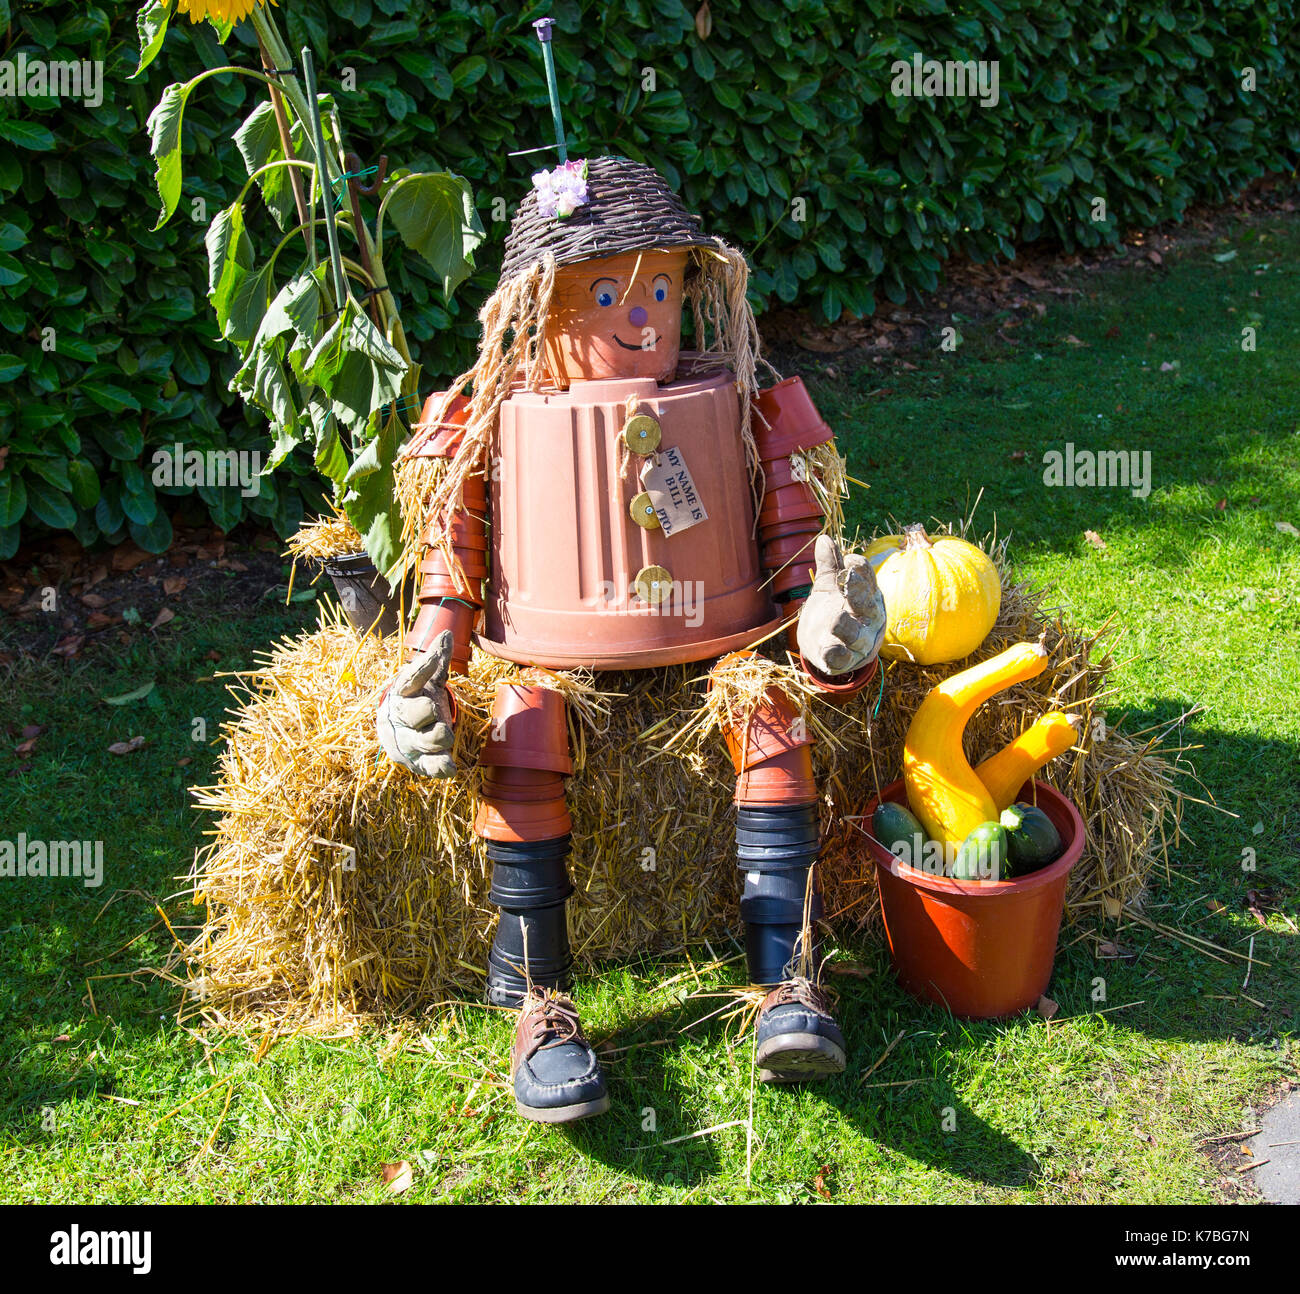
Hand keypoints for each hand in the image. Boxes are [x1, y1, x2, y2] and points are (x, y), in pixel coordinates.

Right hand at [376, 629, 456, 777]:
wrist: (398, 732)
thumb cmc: (414, 700)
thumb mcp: (423, 680)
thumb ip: (434, 661)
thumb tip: (445, 633)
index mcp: (401, 694)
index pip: (408, 680)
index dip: (421, 669)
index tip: (434, 659)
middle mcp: (401, 719)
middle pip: (411, 714)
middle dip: (423, 711)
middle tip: (431, 707)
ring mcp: (409, 742)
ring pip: (421, 742)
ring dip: (436, 737)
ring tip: (446, 733)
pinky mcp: (419, 762)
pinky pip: (429, 767)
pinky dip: (439, 768)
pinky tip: (450, 767)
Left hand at [796, 535, 887, 676]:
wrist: (825, 647)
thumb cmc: (833, 610)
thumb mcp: (829, 587)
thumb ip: (829, 566)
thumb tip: (824, 539)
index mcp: (867, 597)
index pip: (869, 581)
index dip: (860, 570)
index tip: (847, 561)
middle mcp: (867, 619)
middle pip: (867, 606)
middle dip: (858, 592)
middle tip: (847, 579)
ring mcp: (857, 642)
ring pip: (857, 635)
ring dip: (846, 626)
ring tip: (836, 619)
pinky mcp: (843, 660)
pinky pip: (842, 658)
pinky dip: (836, 655)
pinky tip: (828, 649)